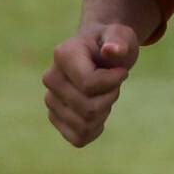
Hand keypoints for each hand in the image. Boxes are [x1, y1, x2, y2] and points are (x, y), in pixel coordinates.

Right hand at [42, 23, 139, 147]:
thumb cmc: (112, 42)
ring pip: (84, 125)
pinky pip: (78, 138)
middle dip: (110, 97)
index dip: (113, 82)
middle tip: (113, 83)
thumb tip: (111, 50)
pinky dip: (95, 129)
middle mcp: (51, 78)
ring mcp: (50, 100)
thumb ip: (119, 41)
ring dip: (104, 112)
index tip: (123, 71)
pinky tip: (100, 112)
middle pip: (88, 108)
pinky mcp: (55, 117)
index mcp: (63, 54)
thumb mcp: (122, 36)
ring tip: (104, 93)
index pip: (89, 85)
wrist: (99, 52)